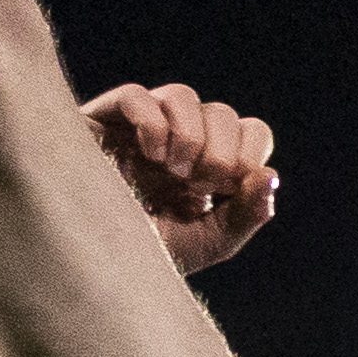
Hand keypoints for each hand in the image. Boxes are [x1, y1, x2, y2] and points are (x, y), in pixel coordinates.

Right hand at [80, 83, 279, 279]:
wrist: (87, 262)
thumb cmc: (145, 254)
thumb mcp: (208, 242)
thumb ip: (247, 212)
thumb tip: (270, 174)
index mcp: (206, 165)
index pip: (250, 130)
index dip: (251, 151)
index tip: (229, 187)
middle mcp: (175, 140)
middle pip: (221, 112)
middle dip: (221, 150)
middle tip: (200, 184)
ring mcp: (137, 128)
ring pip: (182, 95)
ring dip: (190, 133)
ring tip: (174, 170)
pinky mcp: (98, 121)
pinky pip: (134, 95)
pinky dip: (152, 121)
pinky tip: (149, 154)